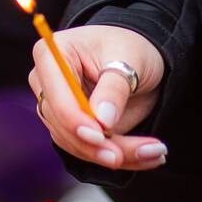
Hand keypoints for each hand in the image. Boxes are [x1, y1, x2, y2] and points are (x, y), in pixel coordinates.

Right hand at [27, 25, 167, 171]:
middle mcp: (47, 83)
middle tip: (128, 154)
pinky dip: (117, 155)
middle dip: (97, 145)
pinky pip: (88, 150)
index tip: (101, 136)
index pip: (56, 97)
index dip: (75, 121)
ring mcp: (57, 107)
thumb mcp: (130, 58)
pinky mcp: (72, 127)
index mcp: (52, 54)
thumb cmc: (131, 46)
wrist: (139, 57)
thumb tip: (102, 121)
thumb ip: (114, 88)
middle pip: (62, 126)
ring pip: (76, 144)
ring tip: (153, 152)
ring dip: (113, 154)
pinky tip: (147, 155)